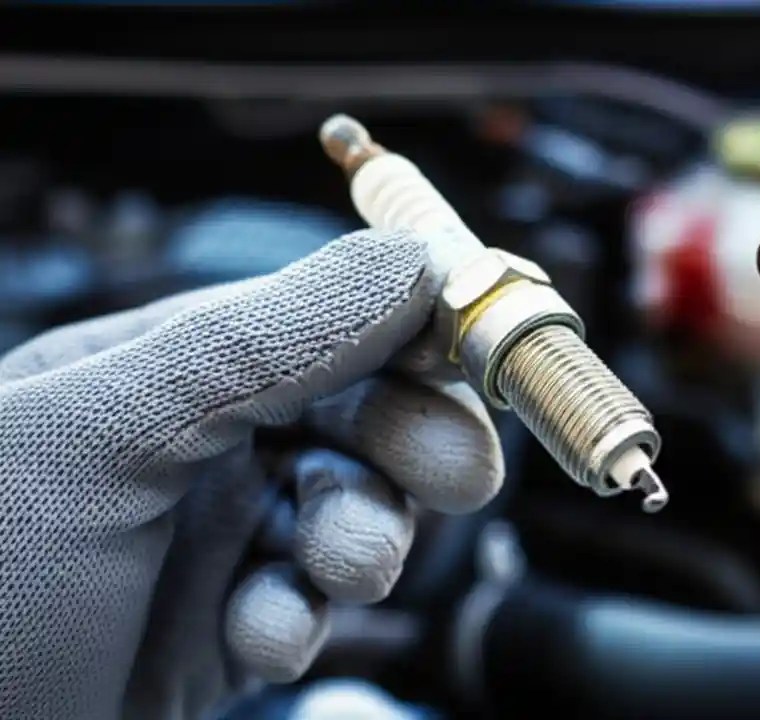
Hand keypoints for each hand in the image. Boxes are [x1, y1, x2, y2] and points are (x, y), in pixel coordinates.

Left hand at [0, 229, 502, 719]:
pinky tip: (260, 641)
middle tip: (456, 476)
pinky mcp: (222, 636)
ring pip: (348, 516)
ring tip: (333, 574)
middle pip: (354, 418)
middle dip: (410, 446)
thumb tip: (404, 258)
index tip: (482, 345)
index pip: (315, 316)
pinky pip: (306, 608)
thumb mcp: (103, 439)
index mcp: (154, 367)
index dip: (408, 325)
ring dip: (362, 542)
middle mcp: (190, 446)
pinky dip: (300, 622)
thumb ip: (260, 344)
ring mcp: (210, 543)